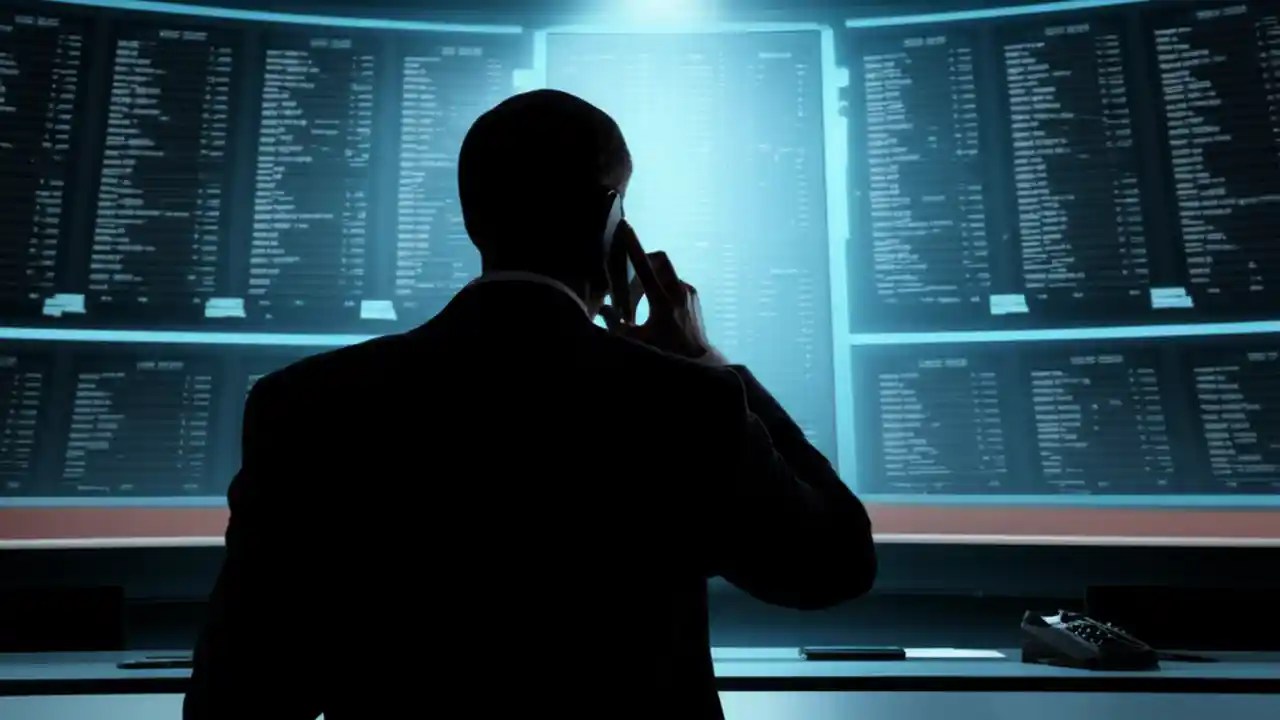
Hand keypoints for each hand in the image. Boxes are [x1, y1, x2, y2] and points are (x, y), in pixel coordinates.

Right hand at [599, 220, 727, 365]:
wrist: (698, 362)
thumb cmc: (665, 354)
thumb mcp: (637, 343)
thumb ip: (615, 326)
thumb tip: (603, 310)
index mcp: (664, 302)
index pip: (645, 267)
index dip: (633, 246)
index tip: (626, 226)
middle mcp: (679, 293)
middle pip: (660, 259)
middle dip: (644, 259)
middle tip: (631, 276)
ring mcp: (689, 293)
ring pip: (666, 273)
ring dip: (651, 279)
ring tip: (640, 304)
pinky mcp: (694, 297)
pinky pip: (675, 283)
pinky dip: (662, 288)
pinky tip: (655, 310)